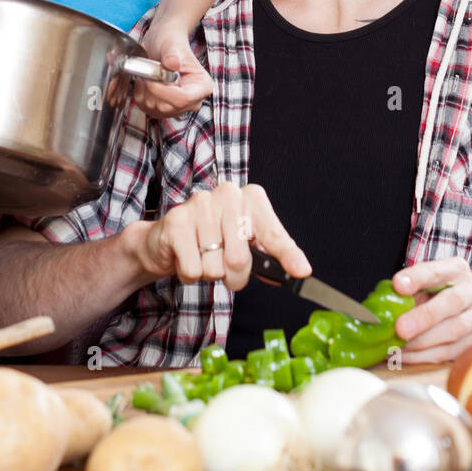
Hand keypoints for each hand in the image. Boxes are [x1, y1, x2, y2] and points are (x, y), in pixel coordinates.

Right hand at [132, 181, 310, 289]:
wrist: (169, 238)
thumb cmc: (213, 239)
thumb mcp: (247, 243)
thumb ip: (273, 255)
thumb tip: (300, 270)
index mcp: (251, 198)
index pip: (272, 232)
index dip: (287, 255)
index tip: (302, 271)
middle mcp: (228, 194)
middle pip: (240, 259)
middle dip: (233, 276)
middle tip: (224, 267)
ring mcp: (200, 204)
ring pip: (215, 267)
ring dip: (209, 273)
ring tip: (202, 256)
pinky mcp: (177, 221)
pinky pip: (193, 269)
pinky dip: (190, 274)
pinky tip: (186, 257)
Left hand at [134, 21, 213, 117]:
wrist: (162, 45)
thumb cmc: (171, 43)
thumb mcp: (172, 45)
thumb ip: (172, 55)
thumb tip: (172, 63)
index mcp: (202, 86)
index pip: (184, 98)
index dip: (164, 91)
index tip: (151, 80)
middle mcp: (192, 101)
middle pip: (167, 107)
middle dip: (153, 89)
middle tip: (150, 71)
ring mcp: (176, 107)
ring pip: (154, 108)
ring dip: (145, 90)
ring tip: (149, 74)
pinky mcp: (161, 110)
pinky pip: (145, 108)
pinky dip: (140, 94)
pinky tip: (146, 81)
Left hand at [390, 258, 471, 364]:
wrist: (466, 311)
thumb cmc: (435, 294)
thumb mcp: (422, 286)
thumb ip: (405, 293)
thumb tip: (379, 312)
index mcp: (457, 269)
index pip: (438, 270)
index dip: (417, 277)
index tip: (397, 285)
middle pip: (452, 301)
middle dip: (424, 316)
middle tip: (400, 328)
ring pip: (455, 329)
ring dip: (423, 341)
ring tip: (399, 347)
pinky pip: (452, 351)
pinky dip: (425, 356)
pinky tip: (405, 356)